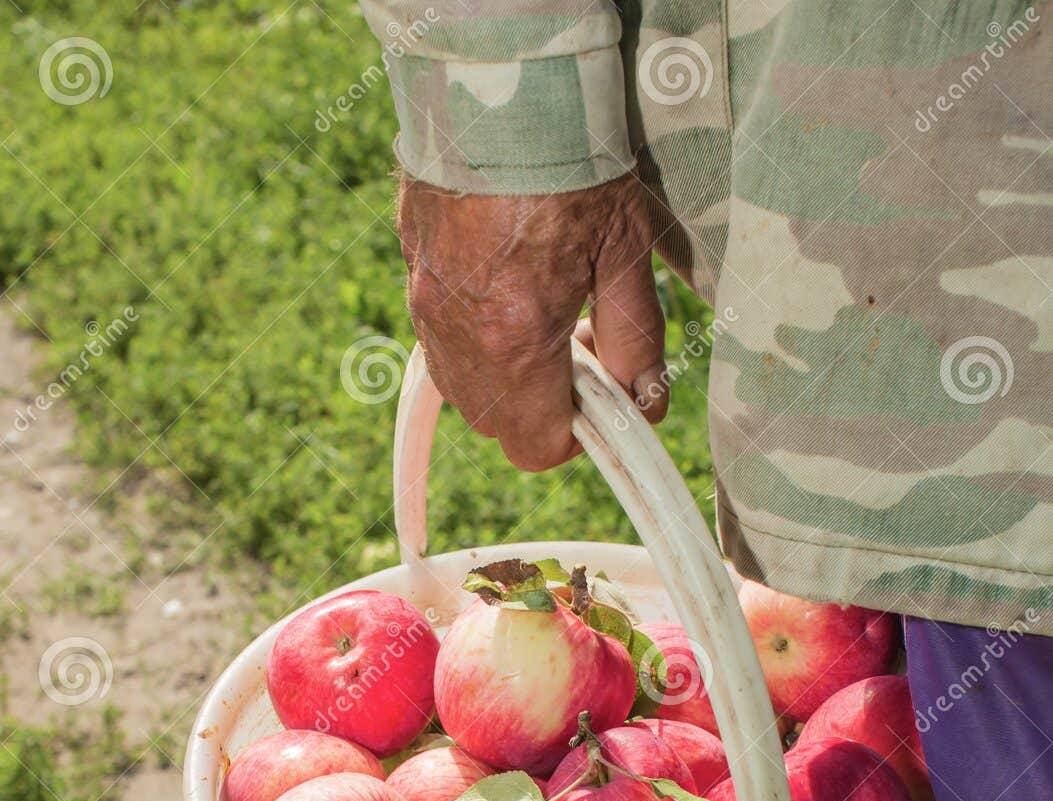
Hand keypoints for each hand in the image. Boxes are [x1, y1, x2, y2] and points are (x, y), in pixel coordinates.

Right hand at [398, 174, 666, 470]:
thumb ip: (637, 339)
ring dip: (503, 375)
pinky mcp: (412, 270)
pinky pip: (440, 338)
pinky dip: (473, 336)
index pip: (537, 447)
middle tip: (575, 347)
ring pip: (463, 388)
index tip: (600, 396)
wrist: (497, 81)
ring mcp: (427, 305)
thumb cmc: (570, 161)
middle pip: (497, 427)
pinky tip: (505, 286)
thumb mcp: (626, 251)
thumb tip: (645, 401)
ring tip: (540, 313)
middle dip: (538, 407)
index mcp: (517, 343)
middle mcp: (460, 337)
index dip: (575, 436)